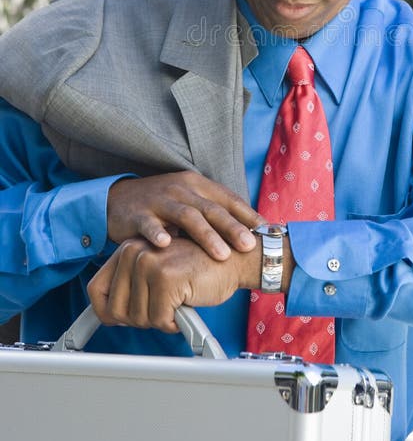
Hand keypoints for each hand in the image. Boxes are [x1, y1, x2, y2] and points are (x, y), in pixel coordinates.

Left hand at [88, 236, 260, 331]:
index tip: (118, 321)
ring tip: (177, 301)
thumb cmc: (200, 268)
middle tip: (162, 309)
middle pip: (116, 311)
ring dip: (160, 320)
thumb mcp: (158, 273)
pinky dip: (174, 322)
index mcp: (129, 249)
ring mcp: (149, 262)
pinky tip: (186, 304)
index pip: (97, 290)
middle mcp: (134, 252)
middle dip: (140, 319)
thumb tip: (107, 315)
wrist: (236, 258)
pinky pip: (159, 319)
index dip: (106, 313)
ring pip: (138, 318)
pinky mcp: (166, 277)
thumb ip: (132, 287)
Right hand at [107, 170, 263, 259]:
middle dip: (232, 228)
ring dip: (206, 235)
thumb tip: (250, 233)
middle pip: (211, 209)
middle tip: (249, 245)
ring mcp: (159, 200)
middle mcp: (181, 189)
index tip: (266, 231)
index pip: (227, 199)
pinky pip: (149, 224)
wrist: (119, 198)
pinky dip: (157, 233)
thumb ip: (214, 215)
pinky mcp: (138, 214)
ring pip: (186, 216)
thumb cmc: (163, 205)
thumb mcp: (190, 202)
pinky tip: (166, 244)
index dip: (247, 214)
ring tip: (221, 254)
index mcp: (198, 185)